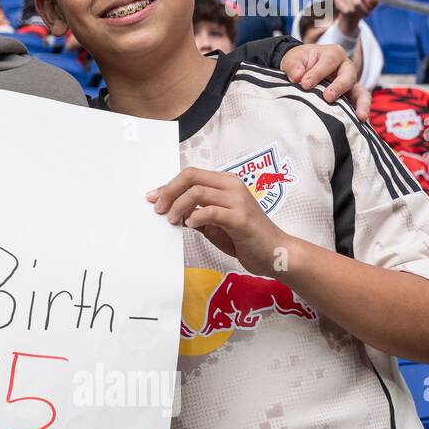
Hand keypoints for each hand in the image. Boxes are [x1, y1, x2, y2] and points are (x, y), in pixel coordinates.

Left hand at [148, 167, 290, 275]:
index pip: (191, 175)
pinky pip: (210, 211)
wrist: (275, 253)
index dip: (168, 185)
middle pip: (191, 177)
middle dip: (168, 191)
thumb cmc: (245, 238)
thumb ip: (196, 213)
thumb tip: (171, 210)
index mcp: (226, 183)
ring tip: (174, 221)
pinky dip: (195, 217)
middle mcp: (233, 186)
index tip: (153, 198)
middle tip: (159, 209)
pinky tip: (191, 225)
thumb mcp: (215, 224)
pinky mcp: (241, 218)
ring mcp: (238, 200)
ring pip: (197, 192)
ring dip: (178, 206)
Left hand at [279, 42, 370, 120]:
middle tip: (328, 97)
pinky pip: (359, 105)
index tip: (304, 84)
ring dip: (361, 104)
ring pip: (361, 92)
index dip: (318, 73)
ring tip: (360, 116)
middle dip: (339, 87)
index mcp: (333, 54)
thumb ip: (293, 66)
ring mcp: (350, 84)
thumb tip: (297, 76)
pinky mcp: (350, 97)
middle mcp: (346, 67)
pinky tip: (360, 125)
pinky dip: (360, 114)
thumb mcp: (293, 59)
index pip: (329, 62)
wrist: (302, 68)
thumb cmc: (300, 62)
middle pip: (348, 76)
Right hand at [333, 0, 378, 35]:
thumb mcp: (371, 6)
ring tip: (356, 12)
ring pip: (349, 4)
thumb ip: (374, 1)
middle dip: (360, 8)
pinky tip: (347, 11)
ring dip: (353, 11)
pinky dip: (346, 11)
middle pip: (356, 0)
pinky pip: (342, 6)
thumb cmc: (365, 8)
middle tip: (365, 13)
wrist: (352, 14)